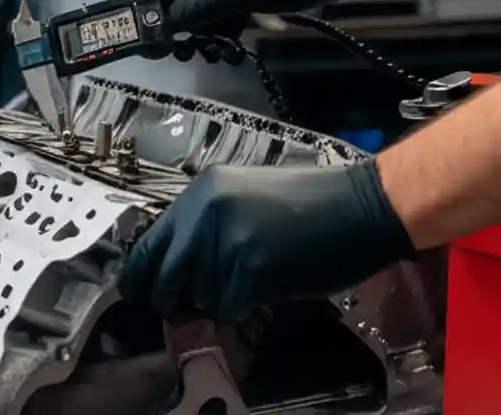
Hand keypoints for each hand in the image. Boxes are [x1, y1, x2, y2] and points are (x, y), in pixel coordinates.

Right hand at [112, 0, 387, 31]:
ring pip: (199, 5)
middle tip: (154, 44)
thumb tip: (166, 21)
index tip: (117, 0)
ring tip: (189, 53)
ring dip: (192, 30)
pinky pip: (222, 13)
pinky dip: (217, 32)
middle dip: (166, 17)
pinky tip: (221, 51)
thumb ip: (203, 5)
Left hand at [118, 160, 413, 321]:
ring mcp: (227, 240)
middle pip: (166, 275)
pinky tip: (263, 289)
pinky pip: (228, 307)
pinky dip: (242, 307)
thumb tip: (174, 269)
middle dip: (175, 296)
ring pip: (198, 295)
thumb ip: (205, 227)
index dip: (141, 273)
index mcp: (200, 193)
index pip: (149, 242)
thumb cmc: (310, 203)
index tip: (139, 291)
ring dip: (215, 300)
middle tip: (193, 302)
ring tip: (246, 283)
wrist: (360, 205)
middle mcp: (205, 213)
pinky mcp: (251, 268)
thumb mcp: (243, 199)